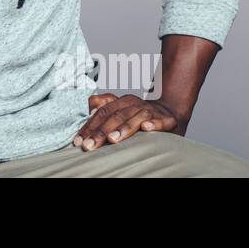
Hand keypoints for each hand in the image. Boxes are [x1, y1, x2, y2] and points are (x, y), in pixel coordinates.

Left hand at [72, 93, 186, 151]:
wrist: (170, 111)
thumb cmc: (140, 114)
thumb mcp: (120, 109)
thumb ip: (104, 107)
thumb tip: (89, 108)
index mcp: (121, 102)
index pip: (101, 112)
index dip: (89, 127)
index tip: (78, 141)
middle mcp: (134, 104)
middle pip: (114, 115)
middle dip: (100, 132)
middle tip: (90, 146)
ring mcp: (150, 110)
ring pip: (135, 117)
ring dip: (124, 128)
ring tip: (113, 139)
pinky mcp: (166, 119)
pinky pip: (160, 120)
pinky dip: (154, 123)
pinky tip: (147, 128)